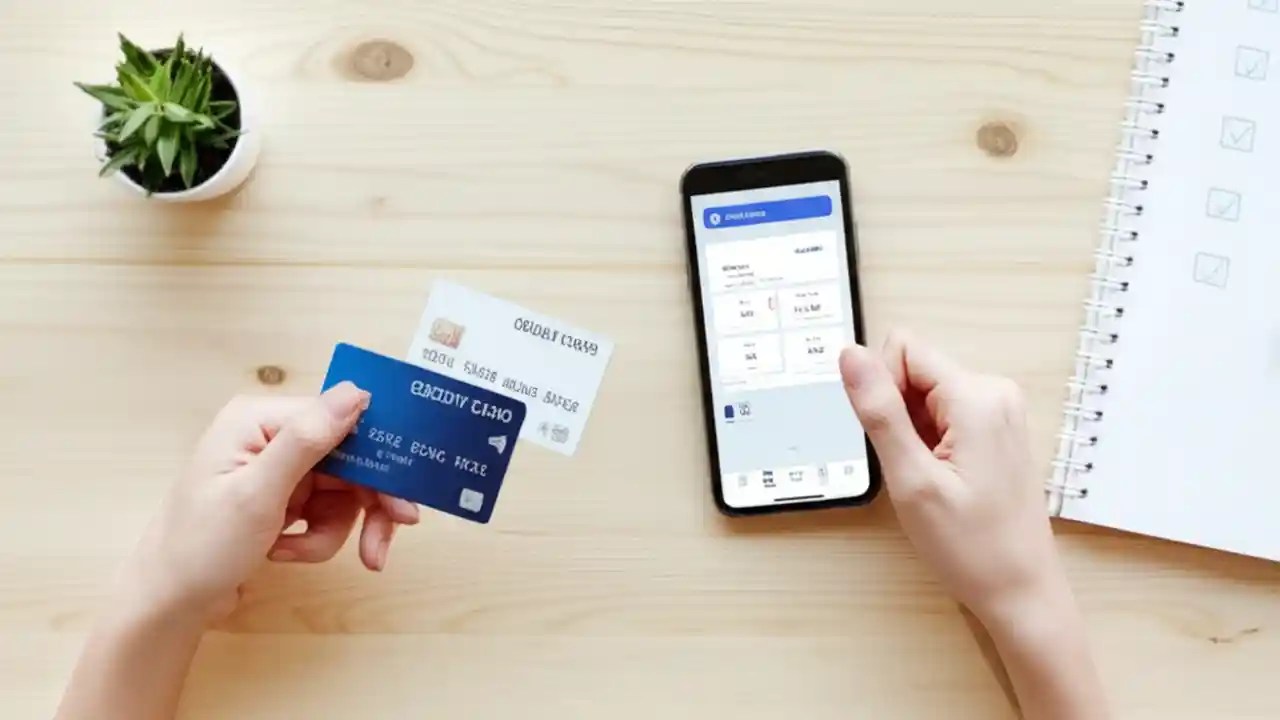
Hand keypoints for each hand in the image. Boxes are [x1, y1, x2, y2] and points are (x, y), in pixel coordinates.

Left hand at [122, 383, 419, 623]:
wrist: (169, 603)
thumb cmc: (201, 547)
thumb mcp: (257, 494)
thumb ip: (308, 440)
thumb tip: (356, 392)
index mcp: (260, 419)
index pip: (341, 421)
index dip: (377, 460)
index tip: (403, 502)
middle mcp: (272, 435)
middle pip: (350, 459)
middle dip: (362, 507)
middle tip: (379, 549)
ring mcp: (279, 468)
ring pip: (343, 491)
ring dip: (332, 530)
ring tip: (296, 554)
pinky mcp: (284, 498)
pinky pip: (326, 511)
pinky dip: (316, 538)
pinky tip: (285, 553)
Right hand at [839, 331, 1063, 623]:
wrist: (1021, 590)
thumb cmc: (972, 547)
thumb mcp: (911, 480)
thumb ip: (878, 411)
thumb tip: (850, 356)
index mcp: (977, 397)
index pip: (903, 347)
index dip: (882, 390)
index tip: (896, 441)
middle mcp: (995, 392)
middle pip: (914, 368)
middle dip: (898, 413)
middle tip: (914, 466)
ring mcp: (1000, 410)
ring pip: (926, 392)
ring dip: (914, 430)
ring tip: (932, 476)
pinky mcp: (998, 427)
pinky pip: (945, 411)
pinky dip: (932, 439)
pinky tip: (944, 477)